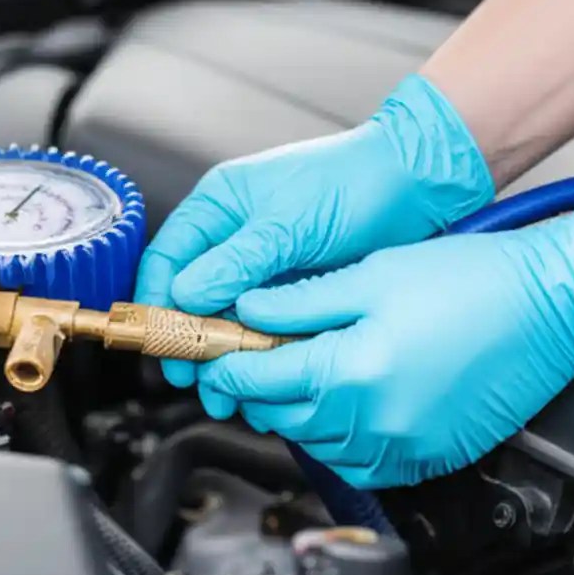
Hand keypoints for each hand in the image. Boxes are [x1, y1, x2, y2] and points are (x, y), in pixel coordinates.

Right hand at [135, 74, 493, 386]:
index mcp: (219, 206)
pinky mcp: (292, 289)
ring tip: (227, 392)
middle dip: (189, 342)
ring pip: (226, 319)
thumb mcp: (288, 224)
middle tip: (194, 380)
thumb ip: (236, 262)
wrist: (416, 186)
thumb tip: (184, 296)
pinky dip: (257, 354)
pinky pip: (262, 326)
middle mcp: (233, 237)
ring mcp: (263, 266)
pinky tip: (260, 377)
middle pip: (191, 298)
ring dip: (224, 356)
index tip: (162, 344)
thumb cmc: (353, 182)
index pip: (166, 260)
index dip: (157, 305)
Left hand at [194, 204, 573, 488]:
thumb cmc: (473, 281)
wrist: (551, 308)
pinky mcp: (427, 458)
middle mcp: (373, 421)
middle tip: (256, 355)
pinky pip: (360, 464)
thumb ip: (300, 301)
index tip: (216, 350)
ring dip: (297, 413)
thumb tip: (244, 311)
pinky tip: (344, 405)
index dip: (227, 363)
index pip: (259, 380)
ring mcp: (403, 447)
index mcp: (352, 370)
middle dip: (258, 388)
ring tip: (304, 373)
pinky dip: (338, 440)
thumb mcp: (373, 274)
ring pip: (316, 445)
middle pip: (281, 417)